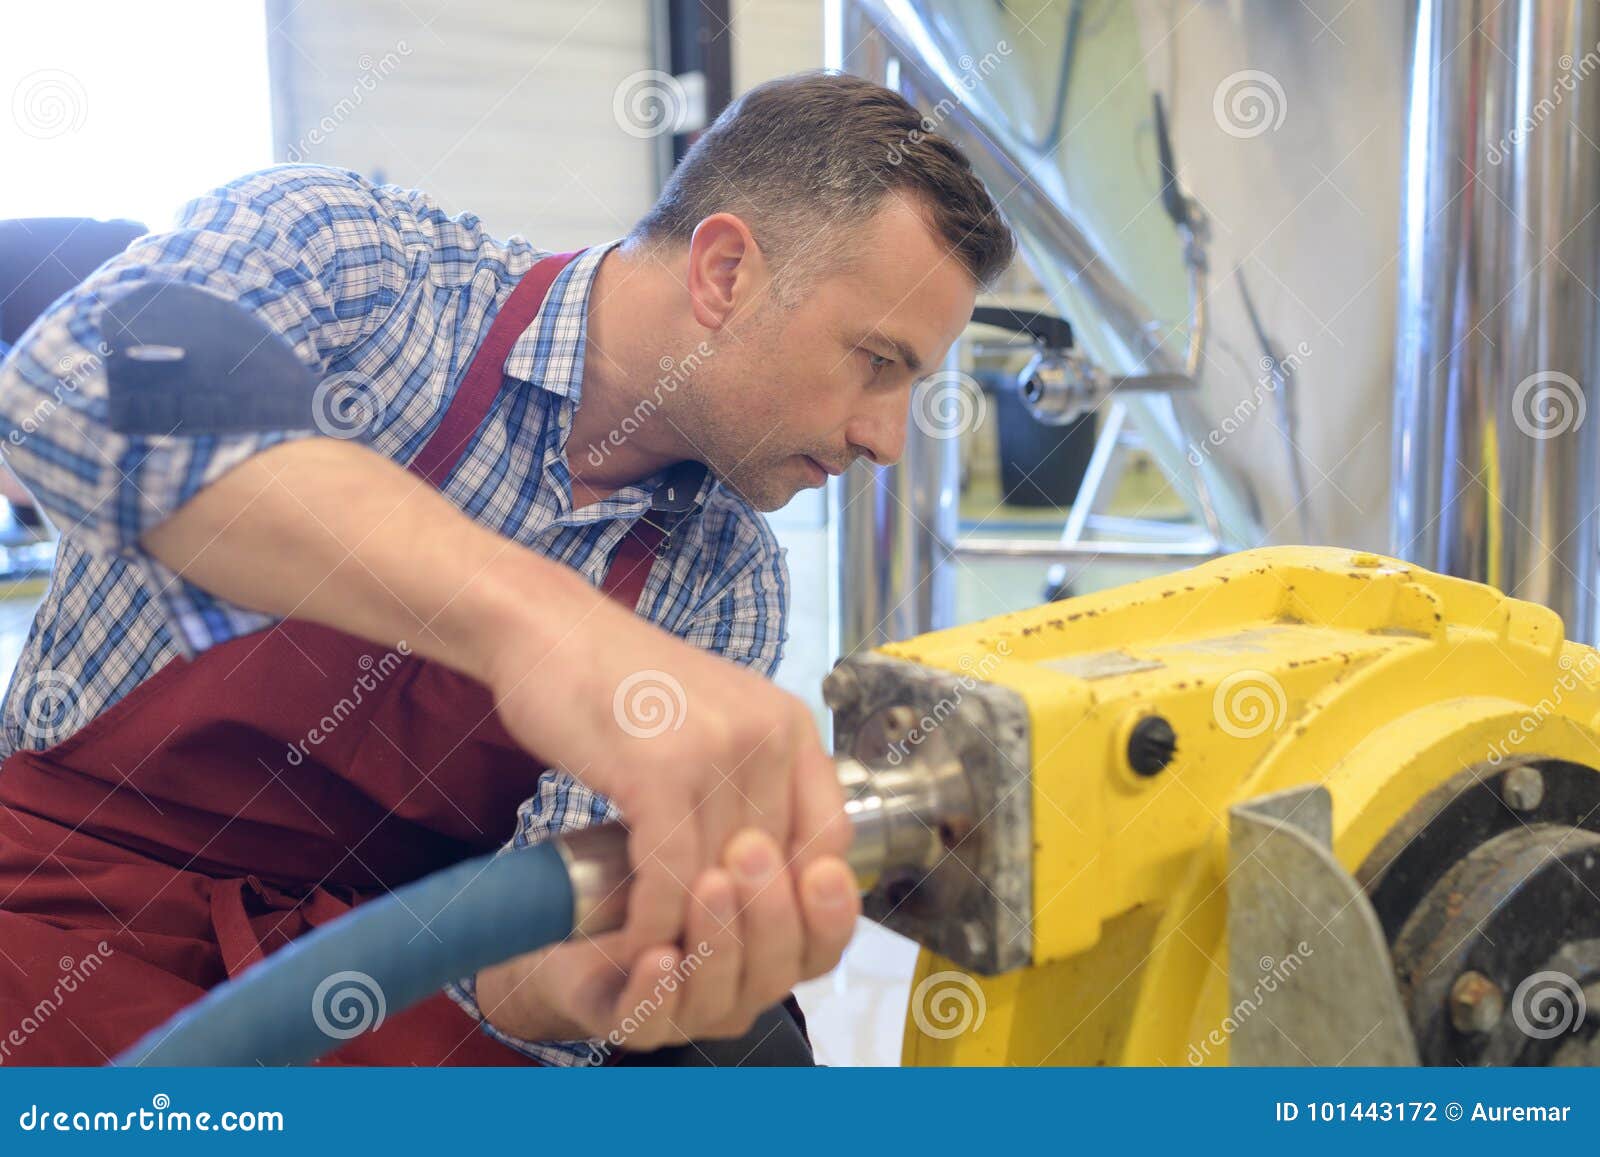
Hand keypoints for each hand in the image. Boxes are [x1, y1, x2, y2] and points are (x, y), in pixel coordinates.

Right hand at [485, 582, 855, 1019]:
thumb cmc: (617, 683)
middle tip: (704, 961)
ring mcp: (719, 751)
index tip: (761, 929)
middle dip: (738, 926)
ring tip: (666, 963)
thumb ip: (747, 782)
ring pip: (722, 882)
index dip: (801, 898)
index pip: (831, 836)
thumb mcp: (709, 722)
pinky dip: (652, 921)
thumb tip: (765, 871)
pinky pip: (670, 877)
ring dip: (692, 935)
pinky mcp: (661, 770)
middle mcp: (768, 734)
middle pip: (777, 869)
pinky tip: (633, 939)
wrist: (547, 628)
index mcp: (788, 723)